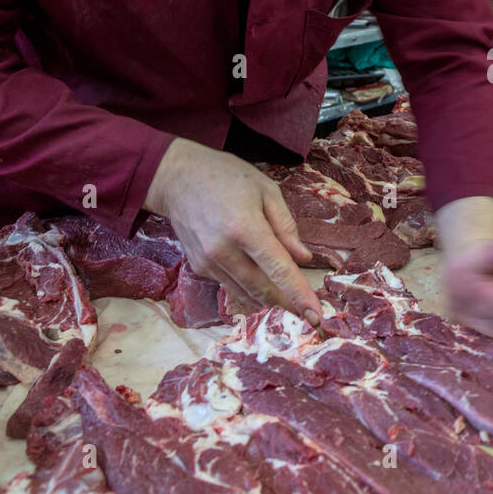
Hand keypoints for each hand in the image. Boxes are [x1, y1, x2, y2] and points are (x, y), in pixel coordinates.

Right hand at [144, 138, 321, 326]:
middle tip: (307, 315)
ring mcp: (208, 262)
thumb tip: (302, 258)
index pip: (278, 270)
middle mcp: (224, 251)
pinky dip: (248, 287)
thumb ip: (286, 226)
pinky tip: (259, 280)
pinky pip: (230, 284)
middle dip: (287, 305)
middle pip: (262, 290)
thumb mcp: (266, 190)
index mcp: (245, 228)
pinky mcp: (199, 267)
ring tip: (287, 301)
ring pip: (245, 293)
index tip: (315, 316)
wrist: (177, 178)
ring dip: (268, 300)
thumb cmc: (227, 177)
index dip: (299, 295)